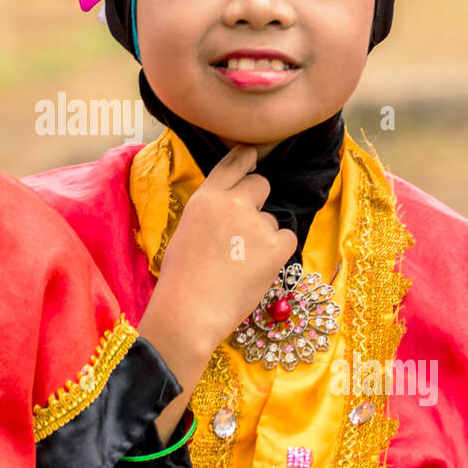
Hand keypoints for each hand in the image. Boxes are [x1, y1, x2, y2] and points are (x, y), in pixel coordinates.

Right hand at [138, 145, 296, 435]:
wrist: (189, 311)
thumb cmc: (180, 279)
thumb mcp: (186, 231)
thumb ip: (210, 213)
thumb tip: (230, 211)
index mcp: (205, 198)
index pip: (232, 164)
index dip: (246, 158)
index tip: (253, 156)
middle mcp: (232, 203)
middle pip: (261, 184)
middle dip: (258, 201)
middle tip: (248, 228)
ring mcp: (256, 224)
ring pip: (272, 220)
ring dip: (264, 237)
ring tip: (242, 264)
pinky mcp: (276, 247)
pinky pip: (287, 239)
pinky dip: (278, 253)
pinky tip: (258, 269)